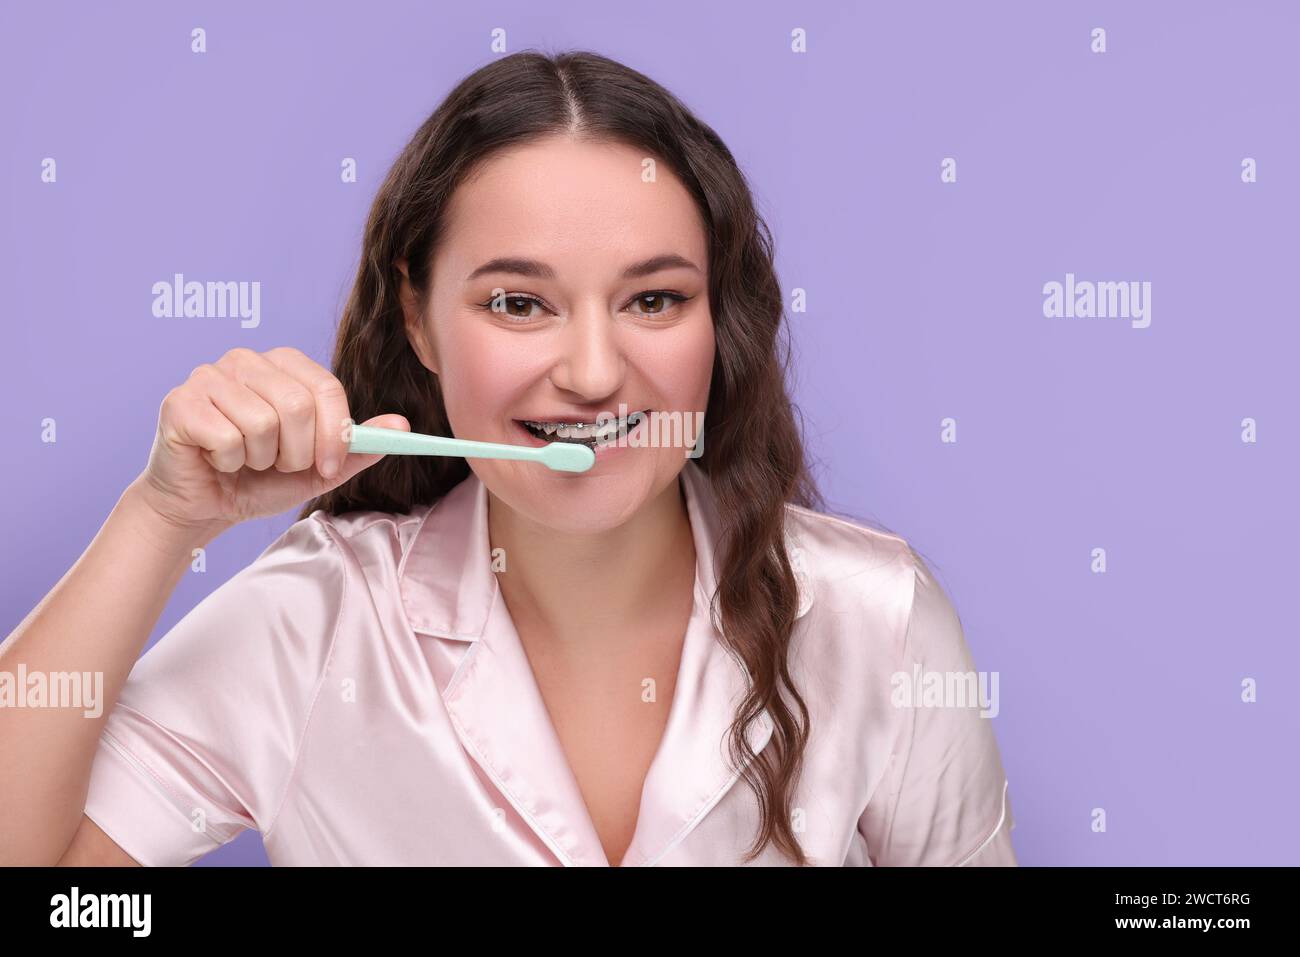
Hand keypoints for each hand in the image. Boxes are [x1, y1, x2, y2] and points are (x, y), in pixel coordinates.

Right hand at [132, 346, 408, 535]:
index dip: (333, 434)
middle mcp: (245, 360)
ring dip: (260, 459)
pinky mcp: (179, 402)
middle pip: (297, 405)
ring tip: (245, 460)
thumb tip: (401, 428)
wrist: (205, 505)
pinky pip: (226, 438)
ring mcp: (208, 376)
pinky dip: (228, 462)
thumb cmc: (260, 479)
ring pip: (262, 423)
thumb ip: (358, 446)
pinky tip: (217, 459)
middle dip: (296, 452)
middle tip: (278, 465)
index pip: (326, 388)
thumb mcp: (319, 467)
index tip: (327, 466)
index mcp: (284, 365)